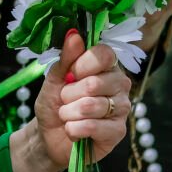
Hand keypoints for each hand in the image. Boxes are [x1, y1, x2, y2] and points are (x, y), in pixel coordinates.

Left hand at [27, 32, 128, 171]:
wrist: (49, 137)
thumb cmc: (54, 104)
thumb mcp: (54, 79)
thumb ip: (66, 58)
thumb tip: (74, 34)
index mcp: (106, 66)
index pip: (104, 54)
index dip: (82, 65)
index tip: (69, 75)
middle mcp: (120, 84)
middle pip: (94, 83)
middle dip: (68, 94)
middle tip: (64, 100)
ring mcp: (122, 108)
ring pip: (90, 106)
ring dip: (68, 113)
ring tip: (67, 115)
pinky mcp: (118, 131)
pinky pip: (91, 126)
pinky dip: (73, 129)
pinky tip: (73, 130)